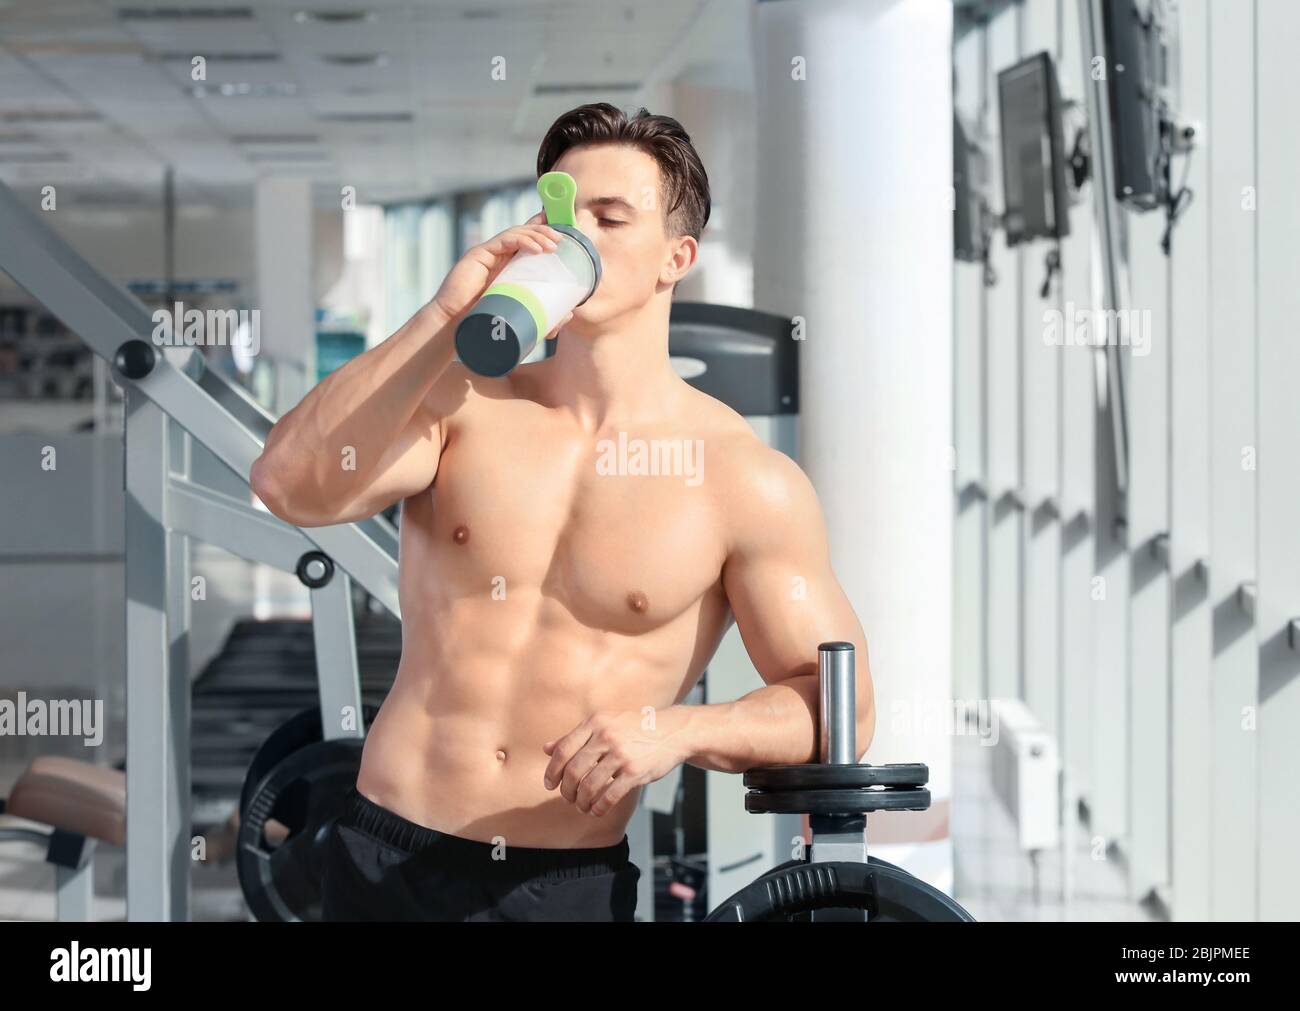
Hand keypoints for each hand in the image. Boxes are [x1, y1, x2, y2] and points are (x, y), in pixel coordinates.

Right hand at [428, 213, 563, 319]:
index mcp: (509, 265)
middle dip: (545, 231)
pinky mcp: (479, 254)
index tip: (565, 232)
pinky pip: (504, 240)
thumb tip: (569, 315)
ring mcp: (488, 253)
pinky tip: (537, 248)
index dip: (545, 232)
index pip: (529, 242)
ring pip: (516, 233)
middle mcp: (499, 256)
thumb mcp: (520, 315)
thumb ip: (543, 314)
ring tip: (554, 244)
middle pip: (525, 233)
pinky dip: (522, 240)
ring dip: (537, 235)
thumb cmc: (485, 321)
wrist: (456, 325)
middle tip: (563, 238)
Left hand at [542, 707, 692, 816]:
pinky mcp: (635, 771)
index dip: (552, 771)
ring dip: (581, 802)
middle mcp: (606, 736)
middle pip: (573, 771)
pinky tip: (597, 810)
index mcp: (595, 722)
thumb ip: (576, 736)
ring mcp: (621, 754)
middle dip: (566, 791)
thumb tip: (547, 749)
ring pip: (589, 786)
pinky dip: (599, 808)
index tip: (549, 785)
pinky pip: (609, 796)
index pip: (563, 750)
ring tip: (582, 806)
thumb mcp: (605, 723)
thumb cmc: (636, 729)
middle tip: (567, 798)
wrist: (674, 732)